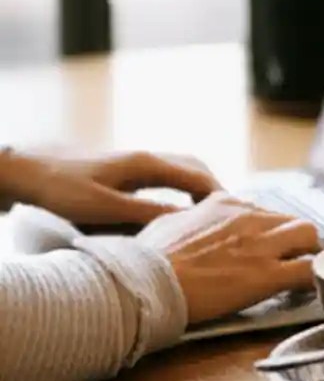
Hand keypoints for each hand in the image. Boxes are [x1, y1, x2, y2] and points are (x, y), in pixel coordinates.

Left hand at [7, 149, 219, 225]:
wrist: (30, 168)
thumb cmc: (62, 188)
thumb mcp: (103, 208)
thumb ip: (145, 214)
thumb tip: (182, 222)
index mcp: (147, 164)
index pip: (199, 179)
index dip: (221, 198)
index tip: (237, 218)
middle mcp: (148, 158)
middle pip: (197, 169)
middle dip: (217, 191)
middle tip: (232, 216)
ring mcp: (138, 161)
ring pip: (184, 170)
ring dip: (202, 189)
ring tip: (213, 214)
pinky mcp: (129, 169)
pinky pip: (169, 175)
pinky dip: (185, 188)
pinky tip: (181, 208)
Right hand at [138, 192, 319, 323]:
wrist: (147, 283)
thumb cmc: (147, 258)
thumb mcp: (168, 223)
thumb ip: (189, 219)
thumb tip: (188, 222)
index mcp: (225, 203)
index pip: (262, 210)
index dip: (266, 230)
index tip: (261, 245)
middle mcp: (249, 217)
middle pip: (291, 220)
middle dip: (293, 239)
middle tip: (287, 259)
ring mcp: (261, 245)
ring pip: (308, 235)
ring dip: (308, 252)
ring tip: (301, 270)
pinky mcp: (267, 274)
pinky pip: (307, 270)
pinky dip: (312, 277)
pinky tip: (308, 287)